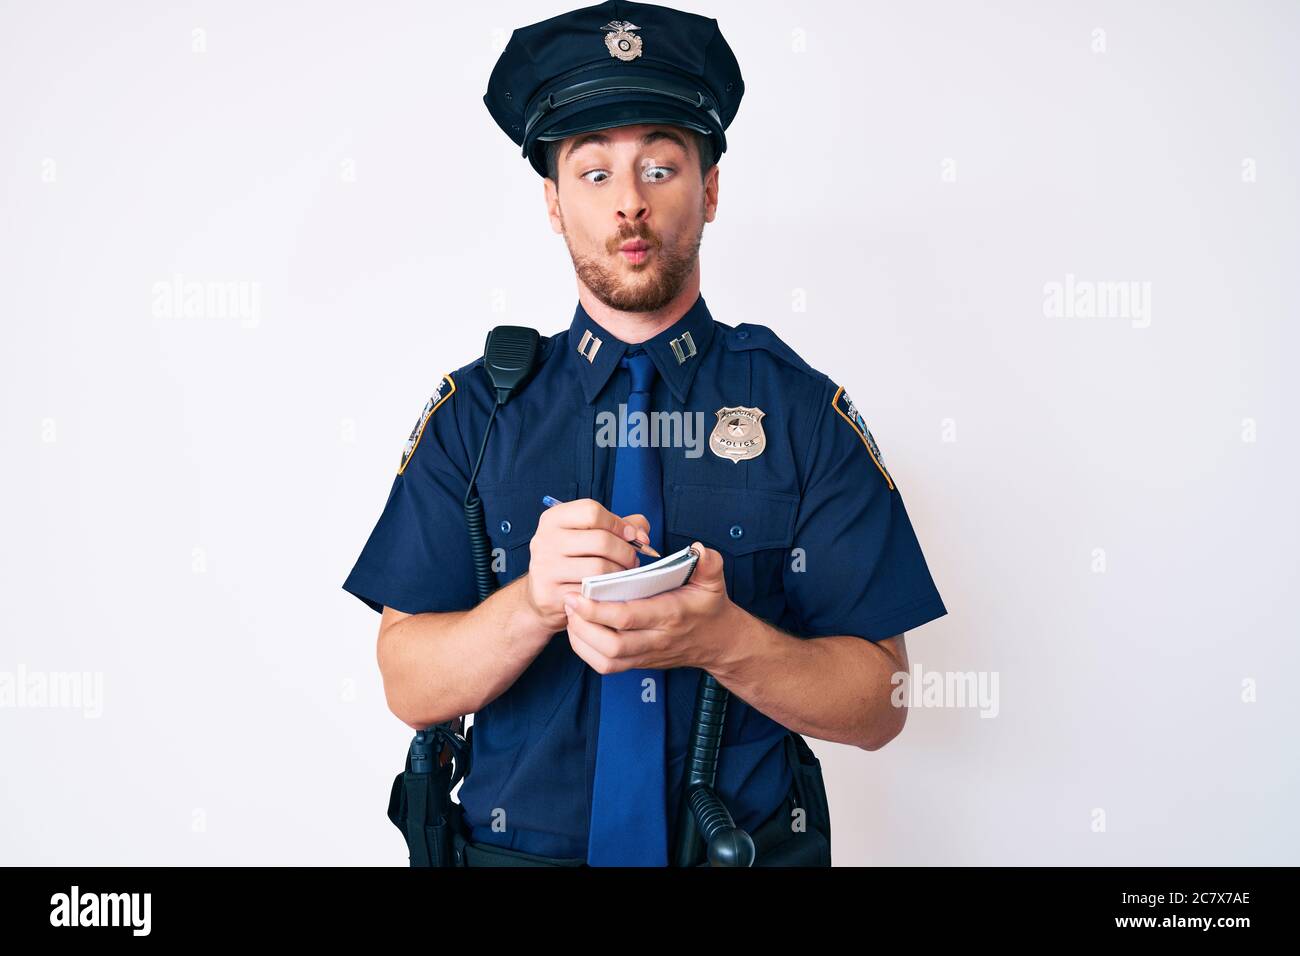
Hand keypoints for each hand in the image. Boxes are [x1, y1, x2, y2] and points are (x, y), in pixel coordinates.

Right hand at [523, 498, 652, 633]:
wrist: (542, 595)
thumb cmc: (572, 560)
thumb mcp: (589, 535)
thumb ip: (618, 526)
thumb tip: (643, 534)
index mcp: (553, 519)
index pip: (591, 511)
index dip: (618, 523)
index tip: (631, 535)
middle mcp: (545, 540)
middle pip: (601, 540)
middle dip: (625, 552)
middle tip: (632, 560)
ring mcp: (546, 568)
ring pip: (599, 567)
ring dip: (620, 573)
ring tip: (623, 575)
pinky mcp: (550, 594)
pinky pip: (591, 592)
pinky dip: (607, 591)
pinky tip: (609, 590)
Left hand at [562, 542, 733, 672]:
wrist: (718, 642)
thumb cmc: (709, 608)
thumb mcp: (714, 581)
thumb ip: (708, 563)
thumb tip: (698, 549)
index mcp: (670, 615)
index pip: (628, 617)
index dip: (597, 608)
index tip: (578, 593)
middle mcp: (656, 639)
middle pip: (611, 643)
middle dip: (583, 624)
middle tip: (569, 601)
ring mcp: (646, 654)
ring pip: (606, 659)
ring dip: (582, 639)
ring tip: (571, 615)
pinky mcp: (639, 663)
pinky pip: (607, 666)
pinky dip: (587, 652)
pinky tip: (580, 631)